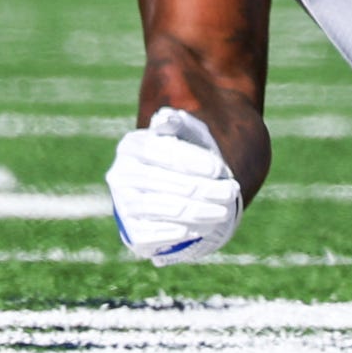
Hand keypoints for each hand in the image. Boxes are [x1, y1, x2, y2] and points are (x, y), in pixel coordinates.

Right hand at [107, 106, 241, 265]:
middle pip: (161, 181)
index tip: (219, 169)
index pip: (158, 150)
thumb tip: (164, 117)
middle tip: (230, 192)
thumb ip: (180, 123)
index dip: (190, 160)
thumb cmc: (188, 156)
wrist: (183, 193)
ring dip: (195, 211)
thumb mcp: (189, 134)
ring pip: (158, 208)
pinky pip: (150, 235)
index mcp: (132, 145)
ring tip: (223, 211)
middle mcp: (121, 175)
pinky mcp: (131, 232)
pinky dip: (176, 232)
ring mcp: (123, 205)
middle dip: (201, 188)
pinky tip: (199, 228)